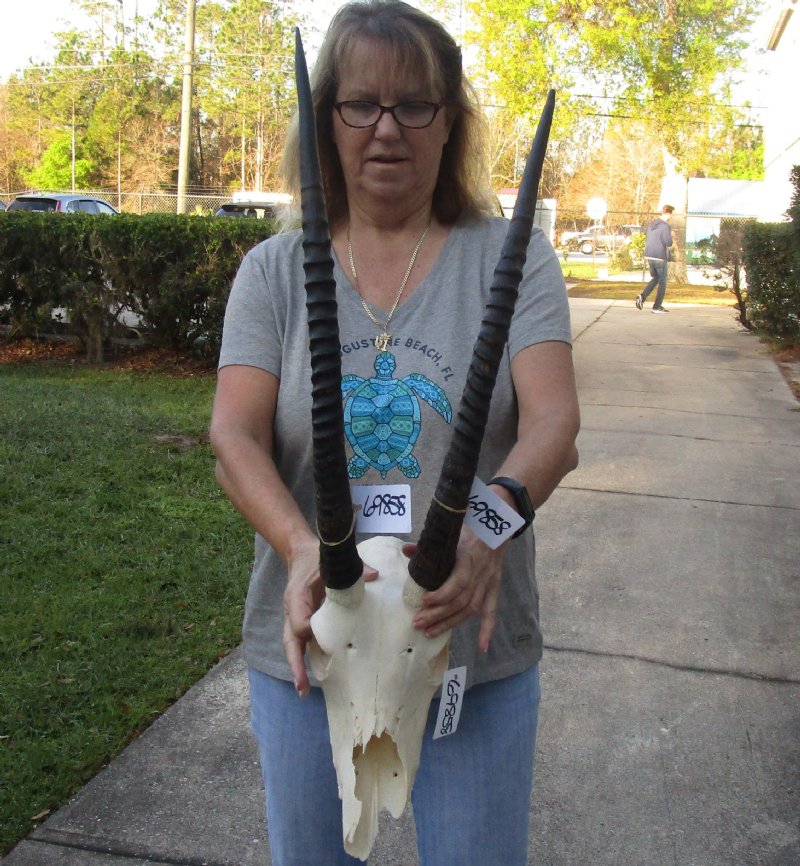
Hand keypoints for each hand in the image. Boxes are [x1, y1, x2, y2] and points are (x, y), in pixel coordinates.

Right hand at [282, 541, 377, 696]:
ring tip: (303, 690)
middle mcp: (293, 610)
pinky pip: (300, 641)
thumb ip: (352, 567)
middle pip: (290, 642)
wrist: (299, 553)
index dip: (310, 632)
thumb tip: (374, 575)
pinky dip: (303, 658)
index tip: (322, 639)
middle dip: (295, 664)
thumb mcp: (329, 559)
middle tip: (301, 687)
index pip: (301, 621)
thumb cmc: (315, 558)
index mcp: (297, 596)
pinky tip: (310, 676)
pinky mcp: (300, 620)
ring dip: (297, 667)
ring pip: (293, 646)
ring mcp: (294, 617)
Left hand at [404, 527, 504, 652]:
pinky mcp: (494, 589)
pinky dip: (487, 629)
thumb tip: (406, 551)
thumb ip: (429, 544)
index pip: (457, 583)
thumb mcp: (450, 533)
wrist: (495, 528)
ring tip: (430, 633)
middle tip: (417, 623)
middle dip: (438, 614)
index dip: (441, 595)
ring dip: (450, 623)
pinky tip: (482, 646)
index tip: (423, 601)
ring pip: (470, 609)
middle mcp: (480, 574)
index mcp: (468, 558)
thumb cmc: (469, 530)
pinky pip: (491, 611)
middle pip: (460, 601)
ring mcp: (488, 583)